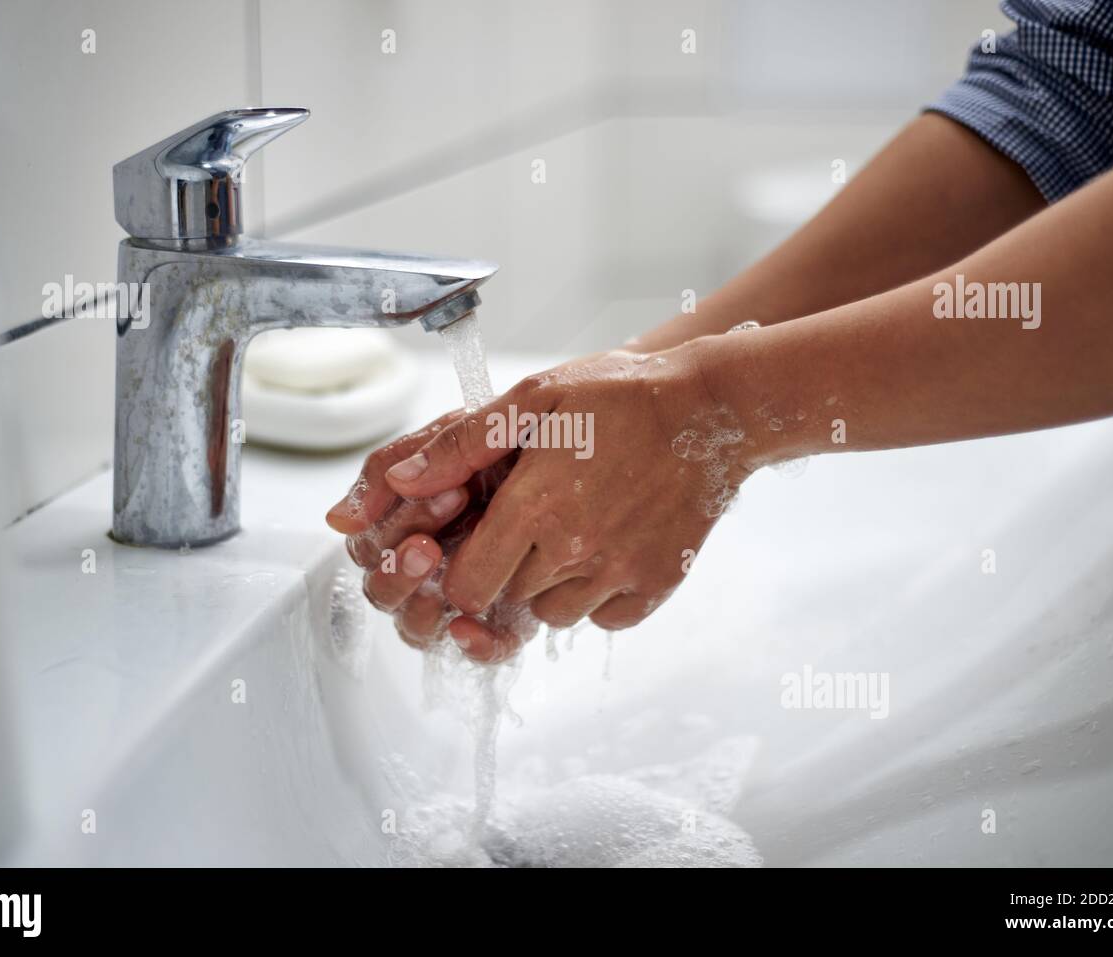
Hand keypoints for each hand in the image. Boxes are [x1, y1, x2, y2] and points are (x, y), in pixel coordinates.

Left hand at [362, 346, 753, 660]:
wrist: (712, 409)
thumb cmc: (620, 396)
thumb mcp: (532, 401)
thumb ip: (461, 445)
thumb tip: (400, 481)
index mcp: (535, 505)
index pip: (468, 584)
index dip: (461, 570)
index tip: (476, 544)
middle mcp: (574, 549)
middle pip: (508, 599)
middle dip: (505, 571)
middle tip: (531, 524)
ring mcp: (619, 572)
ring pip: (555, 615)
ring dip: (550, 586)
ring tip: (569, 532)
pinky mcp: (656, 584)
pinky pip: (605, 618)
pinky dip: (599, 595)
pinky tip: (605, 547)